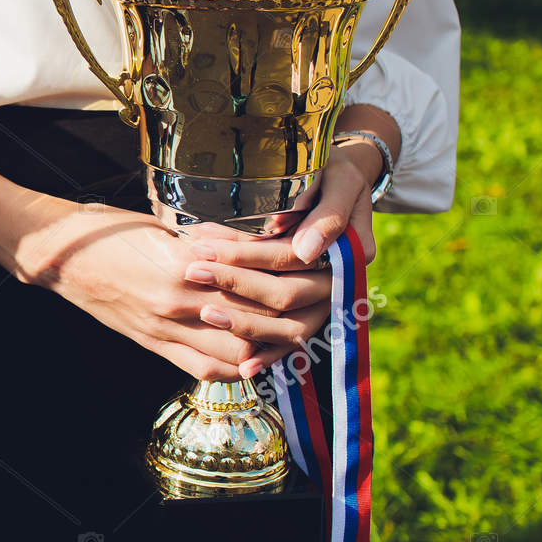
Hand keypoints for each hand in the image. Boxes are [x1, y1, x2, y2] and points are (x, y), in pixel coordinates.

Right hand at [20, 204, 324, 381]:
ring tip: (297, 335)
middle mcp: (177, 302)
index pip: (252, 280)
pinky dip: (235, 367)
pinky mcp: (152, 344)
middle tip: (319, 306)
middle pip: (253, 320)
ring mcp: (163, 328)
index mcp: (182, 264)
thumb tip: (248, 247)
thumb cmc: (108, 232)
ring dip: (269, 347)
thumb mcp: (163, 227)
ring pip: (234, 349)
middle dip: (290, 315)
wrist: (60, 258)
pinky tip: (253, 361)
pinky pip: (202, 366)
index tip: (313, 270)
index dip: (288, 279)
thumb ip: (206, 242)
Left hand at [177, 138, 385, 370]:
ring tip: (204, 315)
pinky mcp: (316, 313)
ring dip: (246, 324)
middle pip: (285, 295)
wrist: (347, 182)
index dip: (245, 256)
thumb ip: (324, 214)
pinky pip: (295, 343)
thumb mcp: (336, 181)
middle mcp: (342, 283)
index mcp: (350, 250)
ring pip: (290, 326)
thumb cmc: (336, 173)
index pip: (288, 259)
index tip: (203, 247)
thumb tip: (304, 250)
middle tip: (191, 270)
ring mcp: (329, 302)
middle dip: (234, 284)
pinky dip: (271, 355)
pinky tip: (244, 368)